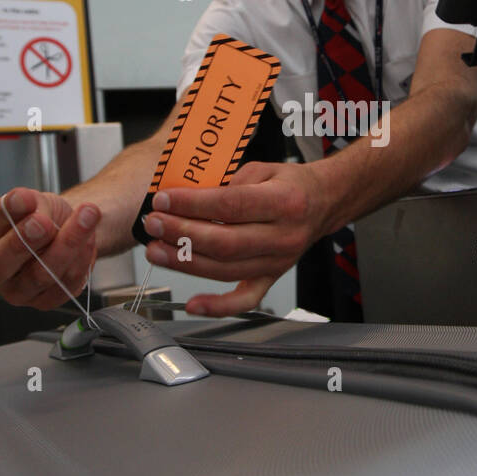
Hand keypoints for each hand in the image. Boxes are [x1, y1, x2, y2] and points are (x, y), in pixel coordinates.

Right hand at [0, 188, 100, 309]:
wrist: (63, 230)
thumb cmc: (38, 216)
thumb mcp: (31, 200)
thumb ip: (25, 202)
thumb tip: (22, 201)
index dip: (5, 213)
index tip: (26, 199)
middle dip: (23, 242)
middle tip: (43, 222)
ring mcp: (17, 293)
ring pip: (39, 276)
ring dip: (66, 245)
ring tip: (86, 217)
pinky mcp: (45, 302)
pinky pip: (64, 285)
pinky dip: (81, 260)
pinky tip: (88, 240)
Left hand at [141, 160, 328, 317]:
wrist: (322, 203)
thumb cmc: (289, 185)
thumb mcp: (260, 169)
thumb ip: (225, 182)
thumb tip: (182, 196)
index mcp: (284, 201)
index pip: (231, 205)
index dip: (192, 204)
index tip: (163, 200)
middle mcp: (284, 235)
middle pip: (225, 242)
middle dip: (181, 233)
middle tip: (153, 223)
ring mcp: (278, 262)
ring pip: (226, 270)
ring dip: (185, 262)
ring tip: (157, 250)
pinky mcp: (271, 278)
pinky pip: (244, 299)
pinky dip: (218, 306)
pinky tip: (192, 303)